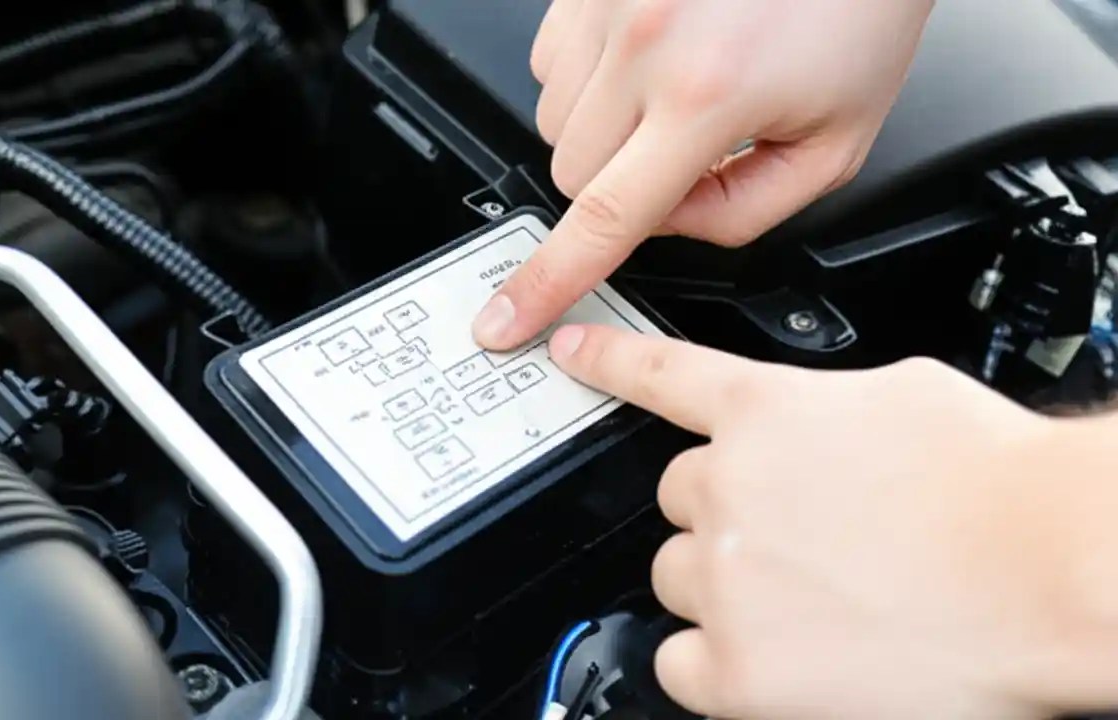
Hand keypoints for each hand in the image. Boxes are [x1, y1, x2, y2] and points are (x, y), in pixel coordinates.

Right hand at [473, 0, 934, 349]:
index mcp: (709, 94)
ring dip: (602, 127)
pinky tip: (651, 54)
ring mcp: (607, 1)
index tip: (506, 318)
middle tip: (682, 152)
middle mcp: (644, 41)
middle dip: (614, 185)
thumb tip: (665, 226)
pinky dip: (591, 74)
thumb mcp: (834, 144)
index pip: (607, 218)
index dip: (550, 281)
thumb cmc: (853, 12)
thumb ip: (743, 212)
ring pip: (554, 117)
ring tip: (674, 87)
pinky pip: (550, 58)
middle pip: (571, 172)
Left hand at [548, 324, 1117, 718]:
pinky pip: (680, 662)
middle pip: (679, 499)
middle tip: (799, 539)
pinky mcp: (736, 664)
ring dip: (725, 586)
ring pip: (679, 576)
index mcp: (765, 411)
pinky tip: (778, 656)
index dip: (605, 363)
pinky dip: (715, 663)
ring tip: (810, 598)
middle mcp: (726, 486)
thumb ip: (828, 410)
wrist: (1051, 568)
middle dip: (726, 516)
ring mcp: (724, 577)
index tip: (567, 353)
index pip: (657, 375)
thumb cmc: (1000, 486)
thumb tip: (818, 427)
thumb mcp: (904, 398)